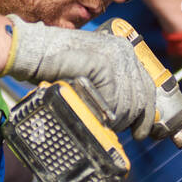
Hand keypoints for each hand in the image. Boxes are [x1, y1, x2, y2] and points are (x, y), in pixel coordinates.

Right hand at [4, 15, 157, 139]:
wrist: (34, 51)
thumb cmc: (57, 66)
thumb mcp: (90, 73)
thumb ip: (110, 86)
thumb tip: (128, 114)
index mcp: (124, 50)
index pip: (147, 87)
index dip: (146, 114)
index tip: (142, 131)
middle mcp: (125, 52)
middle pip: (141, 98)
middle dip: (129, 120)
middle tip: (113, 128)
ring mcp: (116, 56)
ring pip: (127, 103)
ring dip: (114, 119)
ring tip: (99, 120)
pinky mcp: (103, 64)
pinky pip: (112, 101)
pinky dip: (102, 111)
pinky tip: (91, 110)